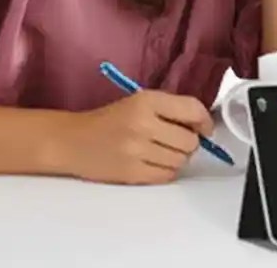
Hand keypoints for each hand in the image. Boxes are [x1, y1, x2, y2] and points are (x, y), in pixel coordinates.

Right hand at [57, 91, 213, 185]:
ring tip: (160, 151)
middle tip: (175, 140)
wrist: (72, 141)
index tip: (205, 128)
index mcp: (146, 101)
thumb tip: (204, 126)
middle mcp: (143, 124)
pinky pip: (167, 176)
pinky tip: (153, 162)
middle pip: (190, 141)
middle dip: (189, 142)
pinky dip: (166, 171)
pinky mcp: (131, 173)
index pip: (193, 110)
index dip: (205, 121)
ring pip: (181, 160)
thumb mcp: (140, 102)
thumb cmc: (110, 120)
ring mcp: (136, 151)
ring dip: (177, 158)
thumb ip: (172, 109)